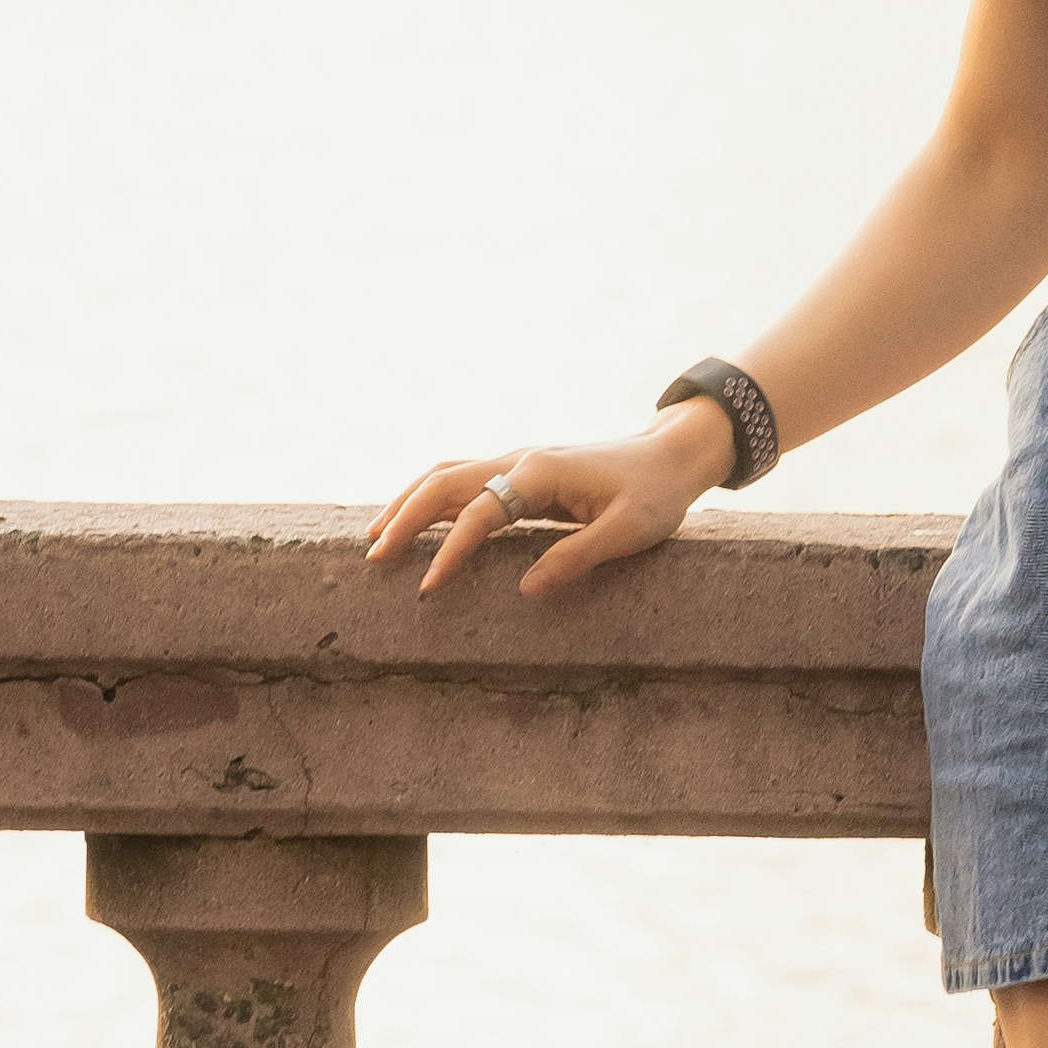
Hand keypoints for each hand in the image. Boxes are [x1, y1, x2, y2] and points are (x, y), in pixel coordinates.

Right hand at [365, 408, 735, 602]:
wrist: (673, 455)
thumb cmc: (656, 495)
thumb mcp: (629, 532)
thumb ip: (577, 558)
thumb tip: (525, 591)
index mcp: (541, 472)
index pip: (481, 513)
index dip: (450, 551)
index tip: (427, 587)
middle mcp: (520, 460)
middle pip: (445, 482)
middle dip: (405, 518)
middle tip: (374, 559)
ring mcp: (518, 462)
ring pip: (446, 475)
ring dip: (408, 503)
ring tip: (374, 539)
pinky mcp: (522, 472)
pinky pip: (464, 480)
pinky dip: (430, 497)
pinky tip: (413, 521)